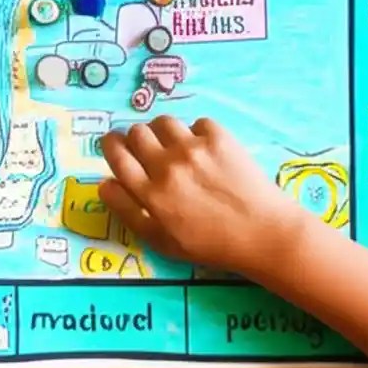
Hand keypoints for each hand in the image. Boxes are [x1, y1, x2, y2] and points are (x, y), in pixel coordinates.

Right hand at [98, 116, 309, 275]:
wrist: (263, 234)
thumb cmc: (210, 244)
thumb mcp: (161, 241)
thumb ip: (128, 211)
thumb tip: (105, 182)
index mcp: (150, 193)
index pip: (116, 155)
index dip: (111, 145)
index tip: (115, 145)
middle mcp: (167, 166)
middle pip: (136, 133)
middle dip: (135, 138)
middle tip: (148, 150)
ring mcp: (194, 148)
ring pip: (163, 122)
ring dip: (163, 132)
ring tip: (175, 146)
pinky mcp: (219, 138)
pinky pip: (196, 123)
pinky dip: (196, 134)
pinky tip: (206, 151)